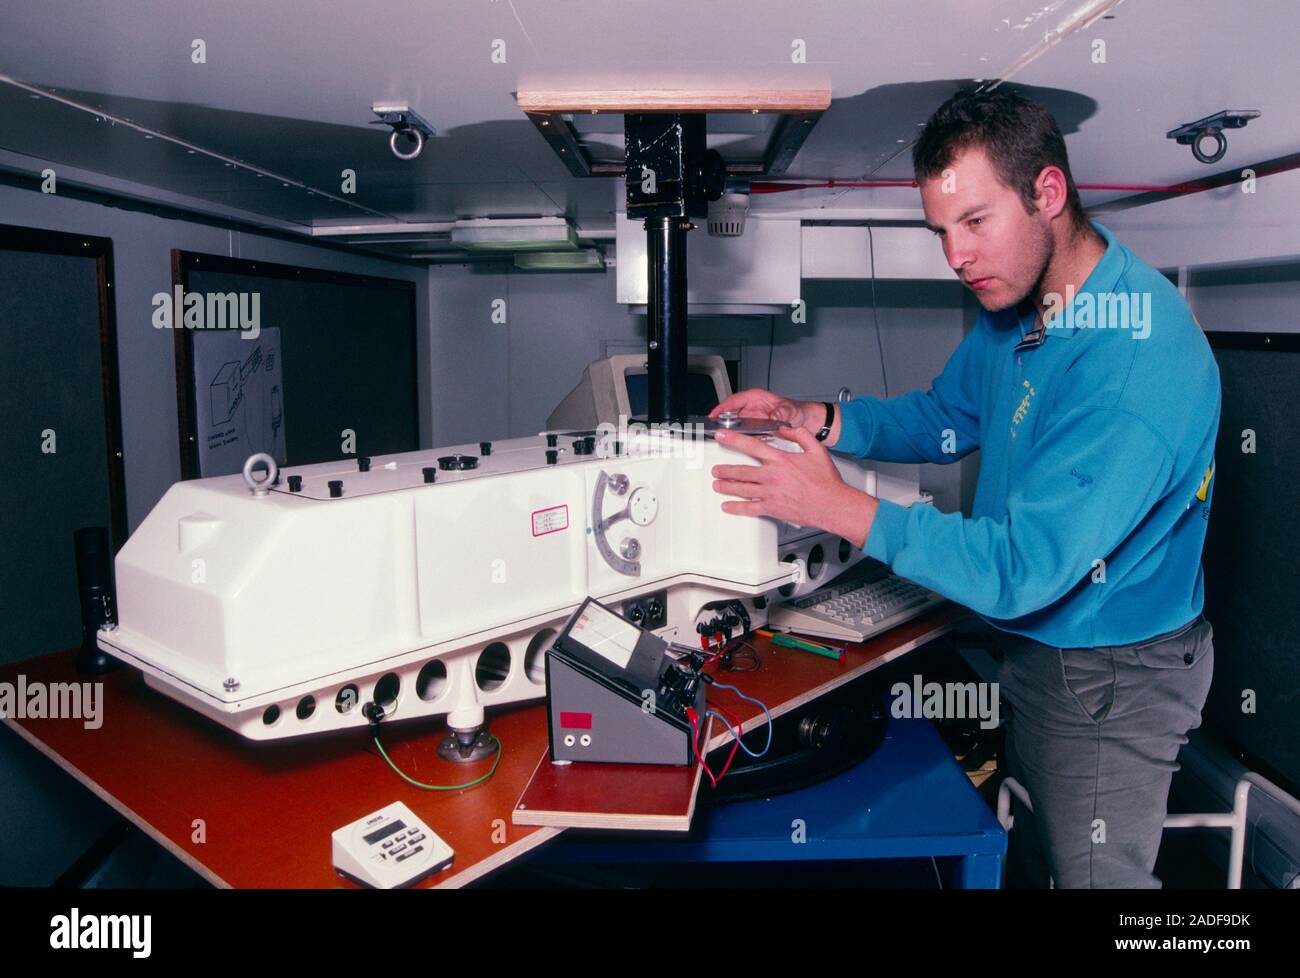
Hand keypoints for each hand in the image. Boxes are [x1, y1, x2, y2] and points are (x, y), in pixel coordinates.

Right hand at [709, 388, 810, 431]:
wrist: (805, 421)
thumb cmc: (797, 411)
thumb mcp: (789, 411)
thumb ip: (780, 413)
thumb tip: (774, 416)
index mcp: (756, 397)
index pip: (733, 400)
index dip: (722, 408)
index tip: (714, 415)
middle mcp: (751, 407)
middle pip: (730, 413)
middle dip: (721, 421)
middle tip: (714, 430)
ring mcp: (751, 418)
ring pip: (733, 424)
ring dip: (728, 431)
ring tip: (721, 438)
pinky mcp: (753, 429)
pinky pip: (741, 433)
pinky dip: (737, 438)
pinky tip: (735, 444)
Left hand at [711, 425, 878, 547]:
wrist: (832, 504)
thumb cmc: (826, 481)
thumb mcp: (817, 449)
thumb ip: (799, 435)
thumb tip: (785, 428)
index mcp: (781, 460)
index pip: (751, 446)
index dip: (733, 439)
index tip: (722, 436)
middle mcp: (773, 476)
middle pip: (741, 471)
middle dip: (724, 470)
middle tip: (716, 469)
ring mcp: (771, 493)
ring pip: (741, 489)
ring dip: (726, 486)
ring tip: (717, 485)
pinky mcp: (772, 508)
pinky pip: (749, 508)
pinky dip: (736, 508)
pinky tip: (728, 506)